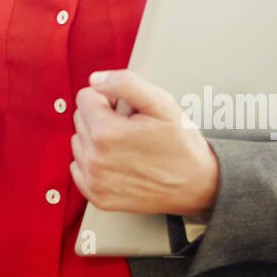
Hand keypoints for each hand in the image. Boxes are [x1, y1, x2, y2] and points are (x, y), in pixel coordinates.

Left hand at [69, 69, 219, 217]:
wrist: (198, 185)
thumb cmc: (181, 144)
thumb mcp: (161, 103)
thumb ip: (125, 83)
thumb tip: (96, 80)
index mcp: (106, 133)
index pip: (85, 97)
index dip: (108, 98)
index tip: (127, 110)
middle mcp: (95, 159)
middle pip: (80, 118)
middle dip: (102, 117)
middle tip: (131, 128)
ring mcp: (95, 181)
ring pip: (79, 141)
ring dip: (97, 139)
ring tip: (127, 146)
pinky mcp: (97, 196)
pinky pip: (78, 168)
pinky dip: (94, 162)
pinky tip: (118, 162)